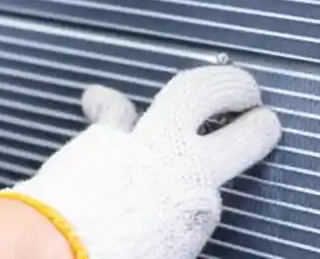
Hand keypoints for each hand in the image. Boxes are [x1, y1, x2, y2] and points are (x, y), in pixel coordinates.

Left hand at [0, 66, 281, 258]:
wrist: (54, 248)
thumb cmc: (109, 254)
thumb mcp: (166, 245)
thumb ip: (182, 219)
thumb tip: (179, 214)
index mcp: (197, 197)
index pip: (242, 151)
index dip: (257, 134)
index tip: (265, 125)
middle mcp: (176, 157)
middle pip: (213, 100)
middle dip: (237, 87)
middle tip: (250, 89)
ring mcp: (140, 138)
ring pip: (181, 92)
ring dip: (200, 83)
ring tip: (209, 79)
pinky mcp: (103, 136)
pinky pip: (115, 109)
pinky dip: (110, 102)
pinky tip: (101, 97)